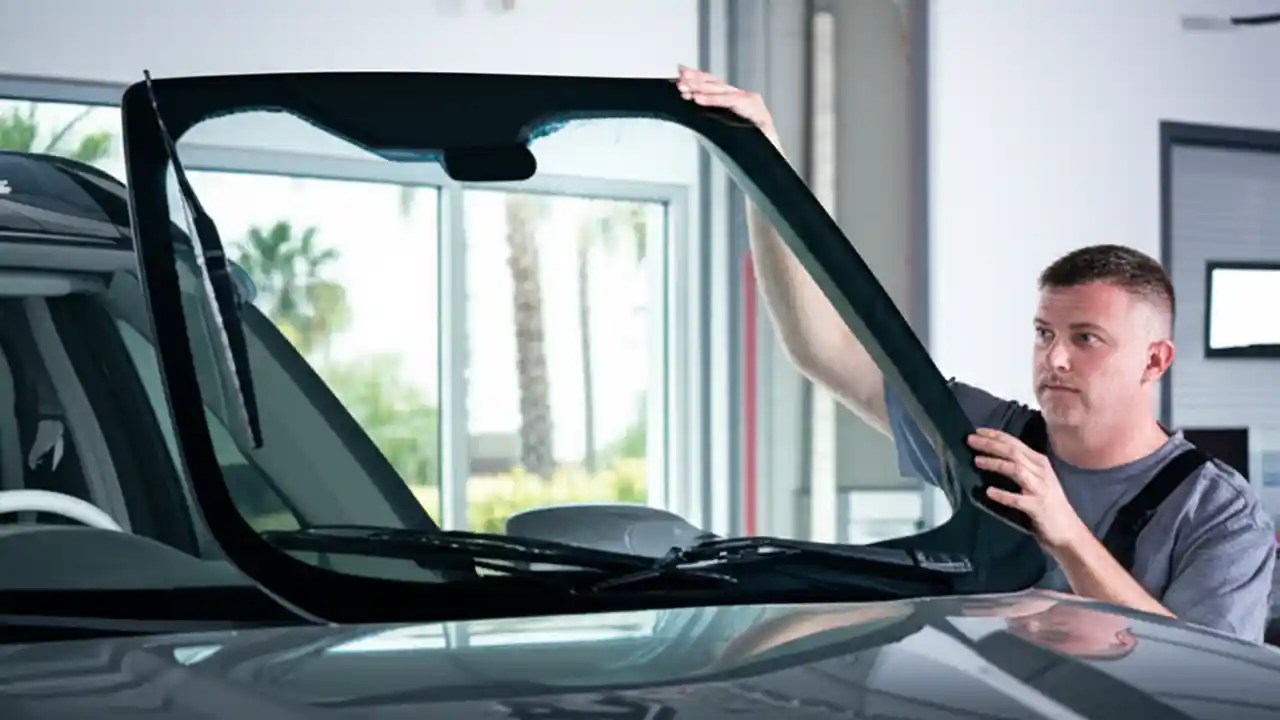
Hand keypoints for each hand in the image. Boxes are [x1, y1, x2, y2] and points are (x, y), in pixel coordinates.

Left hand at [675, 65, 779, 146]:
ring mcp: (751, 101)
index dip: (697, 77)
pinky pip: (731, 101)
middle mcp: (744, 97)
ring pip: (722, 90)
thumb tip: (687, 108)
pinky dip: (713, 100)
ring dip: (701, 87)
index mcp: (735, 101)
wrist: (769, 162)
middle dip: (696, 79)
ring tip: (685, 87)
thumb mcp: (722, 131)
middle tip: (679, 76)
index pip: (714, 84)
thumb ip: (708, 118)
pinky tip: (698, 99)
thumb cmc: (747, 149)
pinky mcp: (755, 109)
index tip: (680, 72)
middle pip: (716, 83)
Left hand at [967, 428, 1087, 552]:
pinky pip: (1017, 499)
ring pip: (1016, 470)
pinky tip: (988, 492)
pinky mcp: (1036, 507)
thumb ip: (1020, 466)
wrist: (1068, 531)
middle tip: (970, 440)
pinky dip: (1003, 494)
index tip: (977, 430)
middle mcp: (1041, 471)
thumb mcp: (1037, 479)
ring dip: (995, 464)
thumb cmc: (1048, 504)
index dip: (996, 435)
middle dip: (991, 444)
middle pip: (1013, 452)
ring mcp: (1040, 489)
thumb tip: (993, 454)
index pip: (1015, 443)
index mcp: (1040, 462)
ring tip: (976, 461)